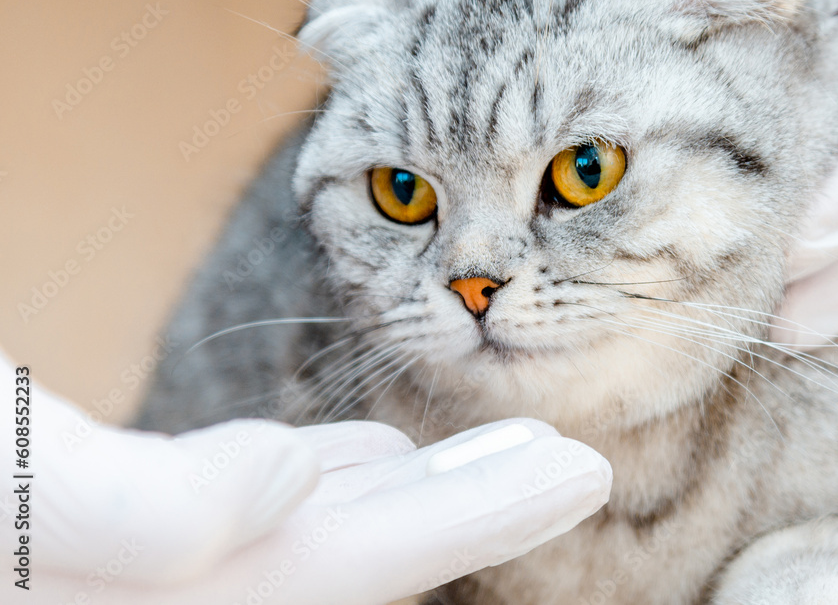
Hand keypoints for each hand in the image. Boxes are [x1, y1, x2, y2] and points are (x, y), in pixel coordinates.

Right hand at [3, 359, 610, 603]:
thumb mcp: (11, 492)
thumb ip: (129, 512)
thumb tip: (280, 478)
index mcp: (174, 587)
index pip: (364, 561)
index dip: (476, 520)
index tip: (576, 469)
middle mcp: (180, 589)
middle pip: (367, 554)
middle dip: (475, 506)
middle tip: (576, 457)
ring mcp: (158, 565)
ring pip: (319, 533)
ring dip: (415, 493)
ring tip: (500, 453)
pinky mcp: (124, 535)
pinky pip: (251, 516)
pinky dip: (323, 485)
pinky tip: (362, 460)